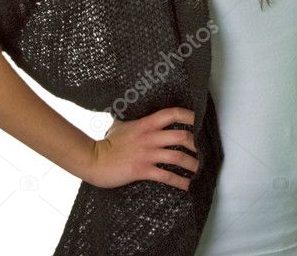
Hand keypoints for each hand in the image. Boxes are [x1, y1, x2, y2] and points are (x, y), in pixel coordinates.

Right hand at [84, 107, 199, 190]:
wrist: (93, 160)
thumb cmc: (107, 143)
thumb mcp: (121, 125)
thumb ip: (134, 120)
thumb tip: (135, 111)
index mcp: (146, 123)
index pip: (172, 113)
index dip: (189, 116)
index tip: (199, 120)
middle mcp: (150, 137)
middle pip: (182, 136)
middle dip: (197, 144)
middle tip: (204, 150)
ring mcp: (147, 154)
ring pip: (178, 156)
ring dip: (193, 164)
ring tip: (199, 169)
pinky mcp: (142, 170)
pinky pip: (166, 176)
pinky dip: (180, 181)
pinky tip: (187, 185)